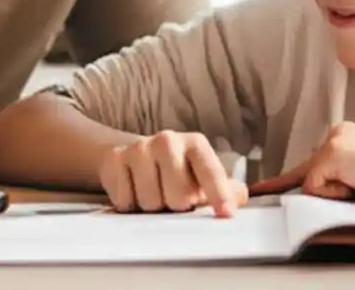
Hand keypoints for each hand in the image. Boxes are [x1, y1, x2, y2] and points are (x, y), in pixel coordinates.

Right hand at [98, 131, 248, 217]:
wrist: (135, 155)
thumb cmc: (177, 171)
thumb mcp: (202, 175)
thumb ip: (225, 189)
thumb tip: (238, 198)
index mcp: (196, 145)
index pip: (210, 172)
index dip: (218, 194)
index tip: (225, 214)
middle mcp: (168, 140)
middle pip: (179, 196)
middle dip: (178, 206)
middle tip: (174, 197)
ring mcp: (140, 148)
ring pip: (151, 202)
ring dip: (153, 207)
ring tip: (155, 193)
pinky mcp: (116, 159)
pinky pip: (126, 201)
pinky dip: (131, 205)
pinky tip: (135, 191)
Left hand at [249, 122, 354, 204]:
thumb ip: (342, 173)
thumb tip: (313, 188)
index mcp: (344, 135)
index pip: (312, 161)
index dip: (285, 180)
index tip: (262, 188)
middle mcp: (335, 133)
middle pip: (307, 172)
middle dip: (306, 187)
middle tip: (328, 187)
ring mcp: (332, 142)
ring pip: (312, 182)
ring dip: (336, 193)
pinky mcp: (331, 155)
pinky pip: (315, 188)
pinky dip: (335, 194)